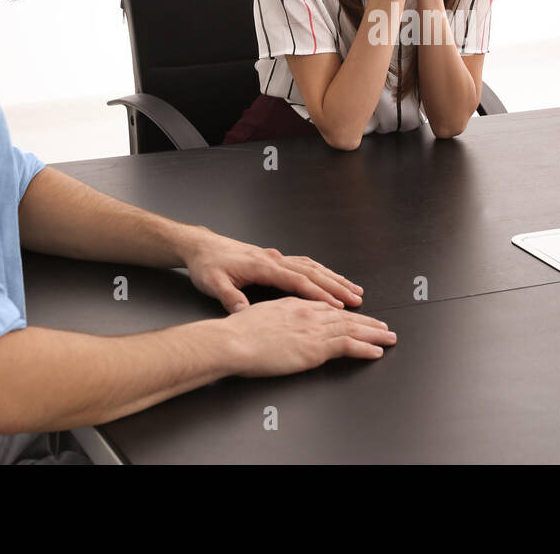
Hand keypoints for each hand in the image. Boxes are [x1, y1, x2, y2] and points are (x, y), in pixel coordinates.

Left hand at [179, 226, 364, 312]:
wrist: (201, 246)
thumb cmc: (207, 265)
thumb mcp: (213, 283)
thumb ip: (230, 298)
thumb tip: (243, 312)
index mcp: (263, 266)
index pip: (298, 281)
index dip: (319, 294)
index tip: (337, 306)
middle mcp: (274, 259)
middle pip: (312, 273)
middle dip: (337, 286)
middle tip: (357, 299)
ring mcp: (276, 257)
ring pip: (312, 267)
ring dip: (334, 278)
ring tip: (353, 289)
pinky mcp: (274, 258)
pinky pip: (305, 264)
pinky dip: (322, 272)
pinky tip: (330, 278)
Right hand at [223, 297, 396, 376]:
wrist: (232, 340)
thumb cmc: (238, 332)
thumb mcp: (260, 316)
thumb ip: (276, 318)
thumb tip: (282, 325)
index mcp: (295, 304)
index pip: (327, 308)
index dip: (345, 312)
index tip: (358, 316)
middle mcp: (308, 313)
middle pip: (345, 316)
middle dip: (367, 322)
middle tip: (384, 327)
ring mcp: (313, 329)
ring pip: (352, 329)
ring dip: (373, 334)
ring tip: (388, 338)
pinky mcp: (315, 347)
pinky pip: (347, 345)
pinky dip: (365, 348)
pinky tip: (376, 351)